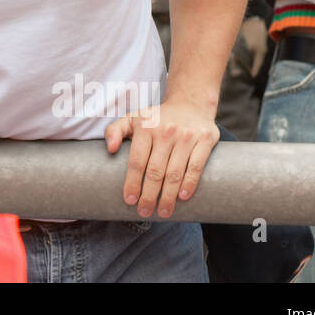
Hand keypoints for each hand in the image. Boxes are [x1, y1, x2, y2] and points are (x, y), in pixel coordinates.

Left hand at [104, 98, 219, 217]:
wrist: (190, 103)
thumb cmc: (157, 117)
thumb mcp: (132, 118)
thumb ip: (114, 130)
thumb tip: (110, 149)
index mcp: (145, 127)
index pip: (136, 160)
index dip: (132, 183)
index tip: (129, 200)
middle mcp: (165, 131)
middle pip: (155, 171)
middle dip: (149, 195)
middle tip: (145, 212)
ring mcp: (186, 136)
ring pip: (175, 172)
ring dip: (168, 196)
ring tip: (163, 212)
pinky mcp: (205, 139)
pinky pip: (196, 166)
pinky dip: (189, 183)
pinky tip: (182, 197)